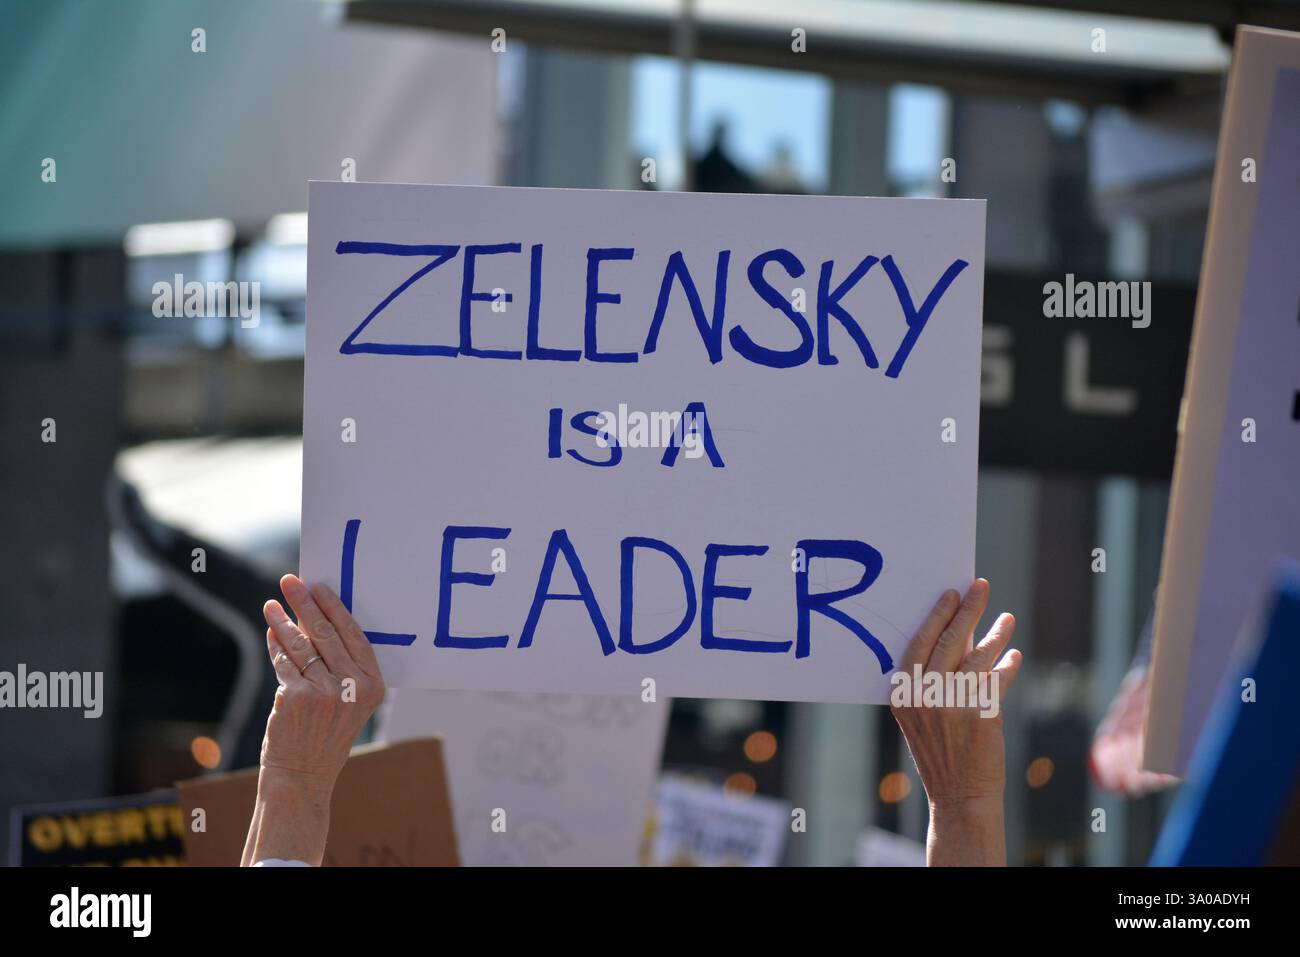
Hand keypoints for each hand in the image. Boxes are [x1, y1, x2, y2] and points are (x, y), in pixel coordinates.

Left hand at [240, 574, 384, 865]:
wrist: (303, 776)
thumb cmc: (325, 735)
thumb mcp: (349, 702)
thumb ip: (343, 667)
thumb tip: (317, 619)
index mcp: (373, 686)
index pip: (354, 635)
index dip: (335, 607)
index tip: (320, 586)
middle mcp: (352, 687)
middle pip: (326, 633)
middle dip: (306, 603)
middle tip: (291, 581)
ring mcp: (324, 692)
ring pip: (300, 644)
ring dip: (283, 620)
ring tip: (272, 604)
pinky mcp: (295, 697)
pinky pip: (282, 662)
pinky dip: (274, 644)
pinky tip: (270, 632)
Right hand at [890, 579, 1022, 865]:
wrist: (960, 797)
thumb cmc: (941, 753)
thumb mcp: (922, 716)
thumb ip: (932, 681)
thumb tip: (958, 635)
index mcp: (903, 695)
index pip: (920, 643)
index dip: (938, 616)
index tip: (952, 594)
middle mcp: (924, 697)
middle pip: (949, 642)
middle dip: (967, 610)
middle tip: (980, 587)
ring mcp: (952, 707)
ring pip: (977, 657)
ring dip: (995, 635)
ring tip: (1007, 619)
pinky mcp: (981, 716)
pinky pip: (998, 681)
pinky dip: (1008, 666)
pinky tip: (1014, 657)